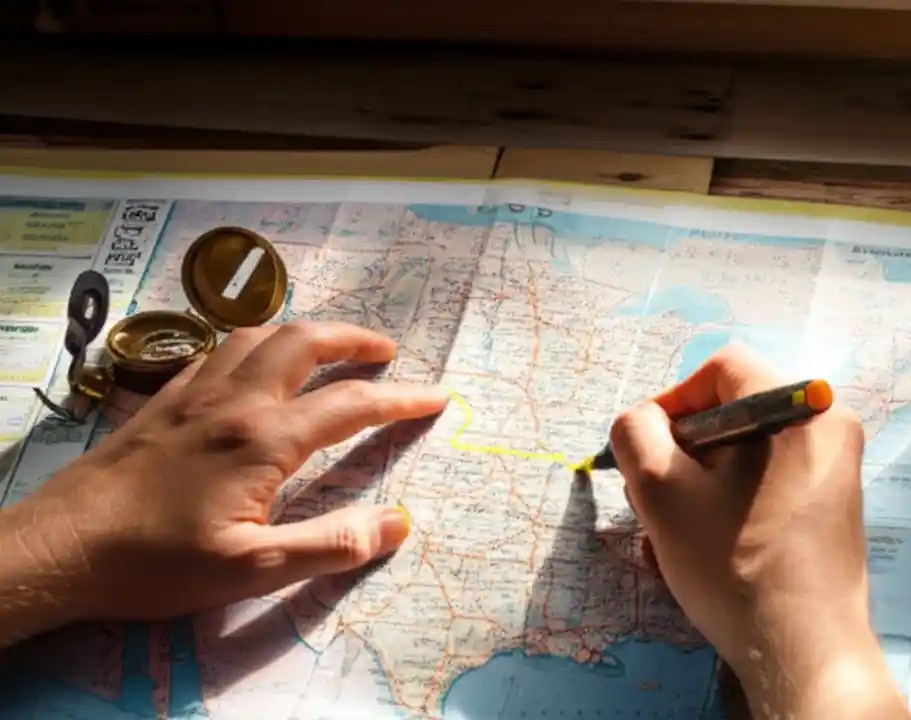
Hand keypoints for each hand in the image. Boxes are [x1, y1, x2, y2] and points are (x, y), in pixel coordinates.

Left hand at [0, 320, 445, 643]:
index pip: (351, 405)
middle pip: (305, 343)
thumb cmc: (155, 564)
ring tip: (327, 345)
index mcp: (264, 440)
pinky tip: (249, 364)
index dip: (400, 399)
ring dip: (302, 332)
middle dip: (354, 340)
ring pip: (257, 335)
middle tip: (386, 351)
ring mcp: (193, 394)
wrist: (59, 549)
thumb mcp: (252, 571)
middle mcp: (234, 402)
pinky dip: (250, 345)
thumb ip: (330, 545)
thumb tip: (397, 522)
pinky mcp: (160, 401)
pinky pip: (215, 351)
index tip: (436, 398)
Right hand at [608, 345, 907, 718]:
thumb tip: (643, 421)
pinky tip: (707, 552)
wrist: (805, 650)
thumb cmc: (733, 562)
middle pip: (732, 414)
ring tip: (673, 538)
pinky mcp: (835, 506)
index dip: (670, 402)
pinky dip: (731, 507)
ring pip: (745, 455)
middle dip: (682, 456)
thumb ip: (636, 434)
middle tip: (655, 502)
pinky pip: (769, 485)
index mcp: (798, 404)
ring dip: (699, 489)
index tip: (643, 452)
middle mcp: (829, 423)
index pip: (719, 370)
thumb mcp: (661, 491)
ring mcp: (838, 467)